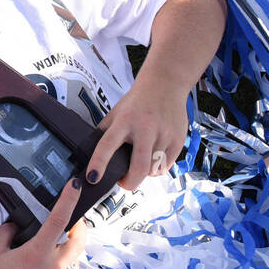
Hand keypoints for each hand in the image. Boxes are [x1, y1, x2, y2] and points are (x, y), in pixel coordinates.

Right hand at [0, 178, 87, 268]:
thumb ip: (8, 233)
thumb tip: (17, 226)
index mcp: (37, 254)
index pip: (59, 221)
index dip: (69, 200)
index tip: (75, 186)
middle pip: (79, 243)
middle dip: (80, 229)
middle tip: (74, 222)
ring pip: (68, 264)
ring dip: (60, 255)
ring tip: (36, 259)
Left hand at [85, 76, 188, 191]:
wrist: (165, 85)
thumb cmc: (137, 102)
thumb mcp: (116, 113)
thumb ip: (106, 133)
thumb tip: (91, 156)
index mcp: (124, 121)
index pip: (107, 144)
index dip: (99, 163)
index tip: (92, 178)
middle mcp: (145, 128)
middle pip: (139, 167)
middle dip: (129, 183)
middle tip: (123, 182)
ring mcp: (164, 135)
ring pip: (154, 170)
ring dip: (144, 174)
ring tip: (138, 165)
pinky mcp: (178, 140)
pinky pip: (166, 166)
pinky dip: (157, 169)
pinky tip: (152, 159)